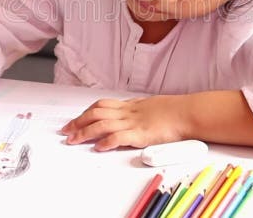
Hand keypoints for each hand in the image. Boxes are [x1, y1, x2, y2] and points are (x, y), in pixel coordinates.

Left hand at [60, 95, 190, 150]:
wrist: (186, 112)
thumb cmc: (172, 110)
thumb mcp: (149, 106)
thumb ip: (135, 110)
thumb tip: (125, 114)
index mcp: (129, 105)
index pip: (100, 106)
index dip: (84, 113)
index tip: (74, 121)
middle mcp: (128, 112)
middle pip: (96, 113)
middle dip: (78, 122)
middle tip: (66, 131)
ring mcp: (133, 122)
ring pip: (102, 124)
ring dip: (85, 132)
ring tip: (73, 140)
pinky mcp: (141, 134)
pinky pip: (119, 137)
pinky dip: (106, 142)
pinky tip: (98, 147)